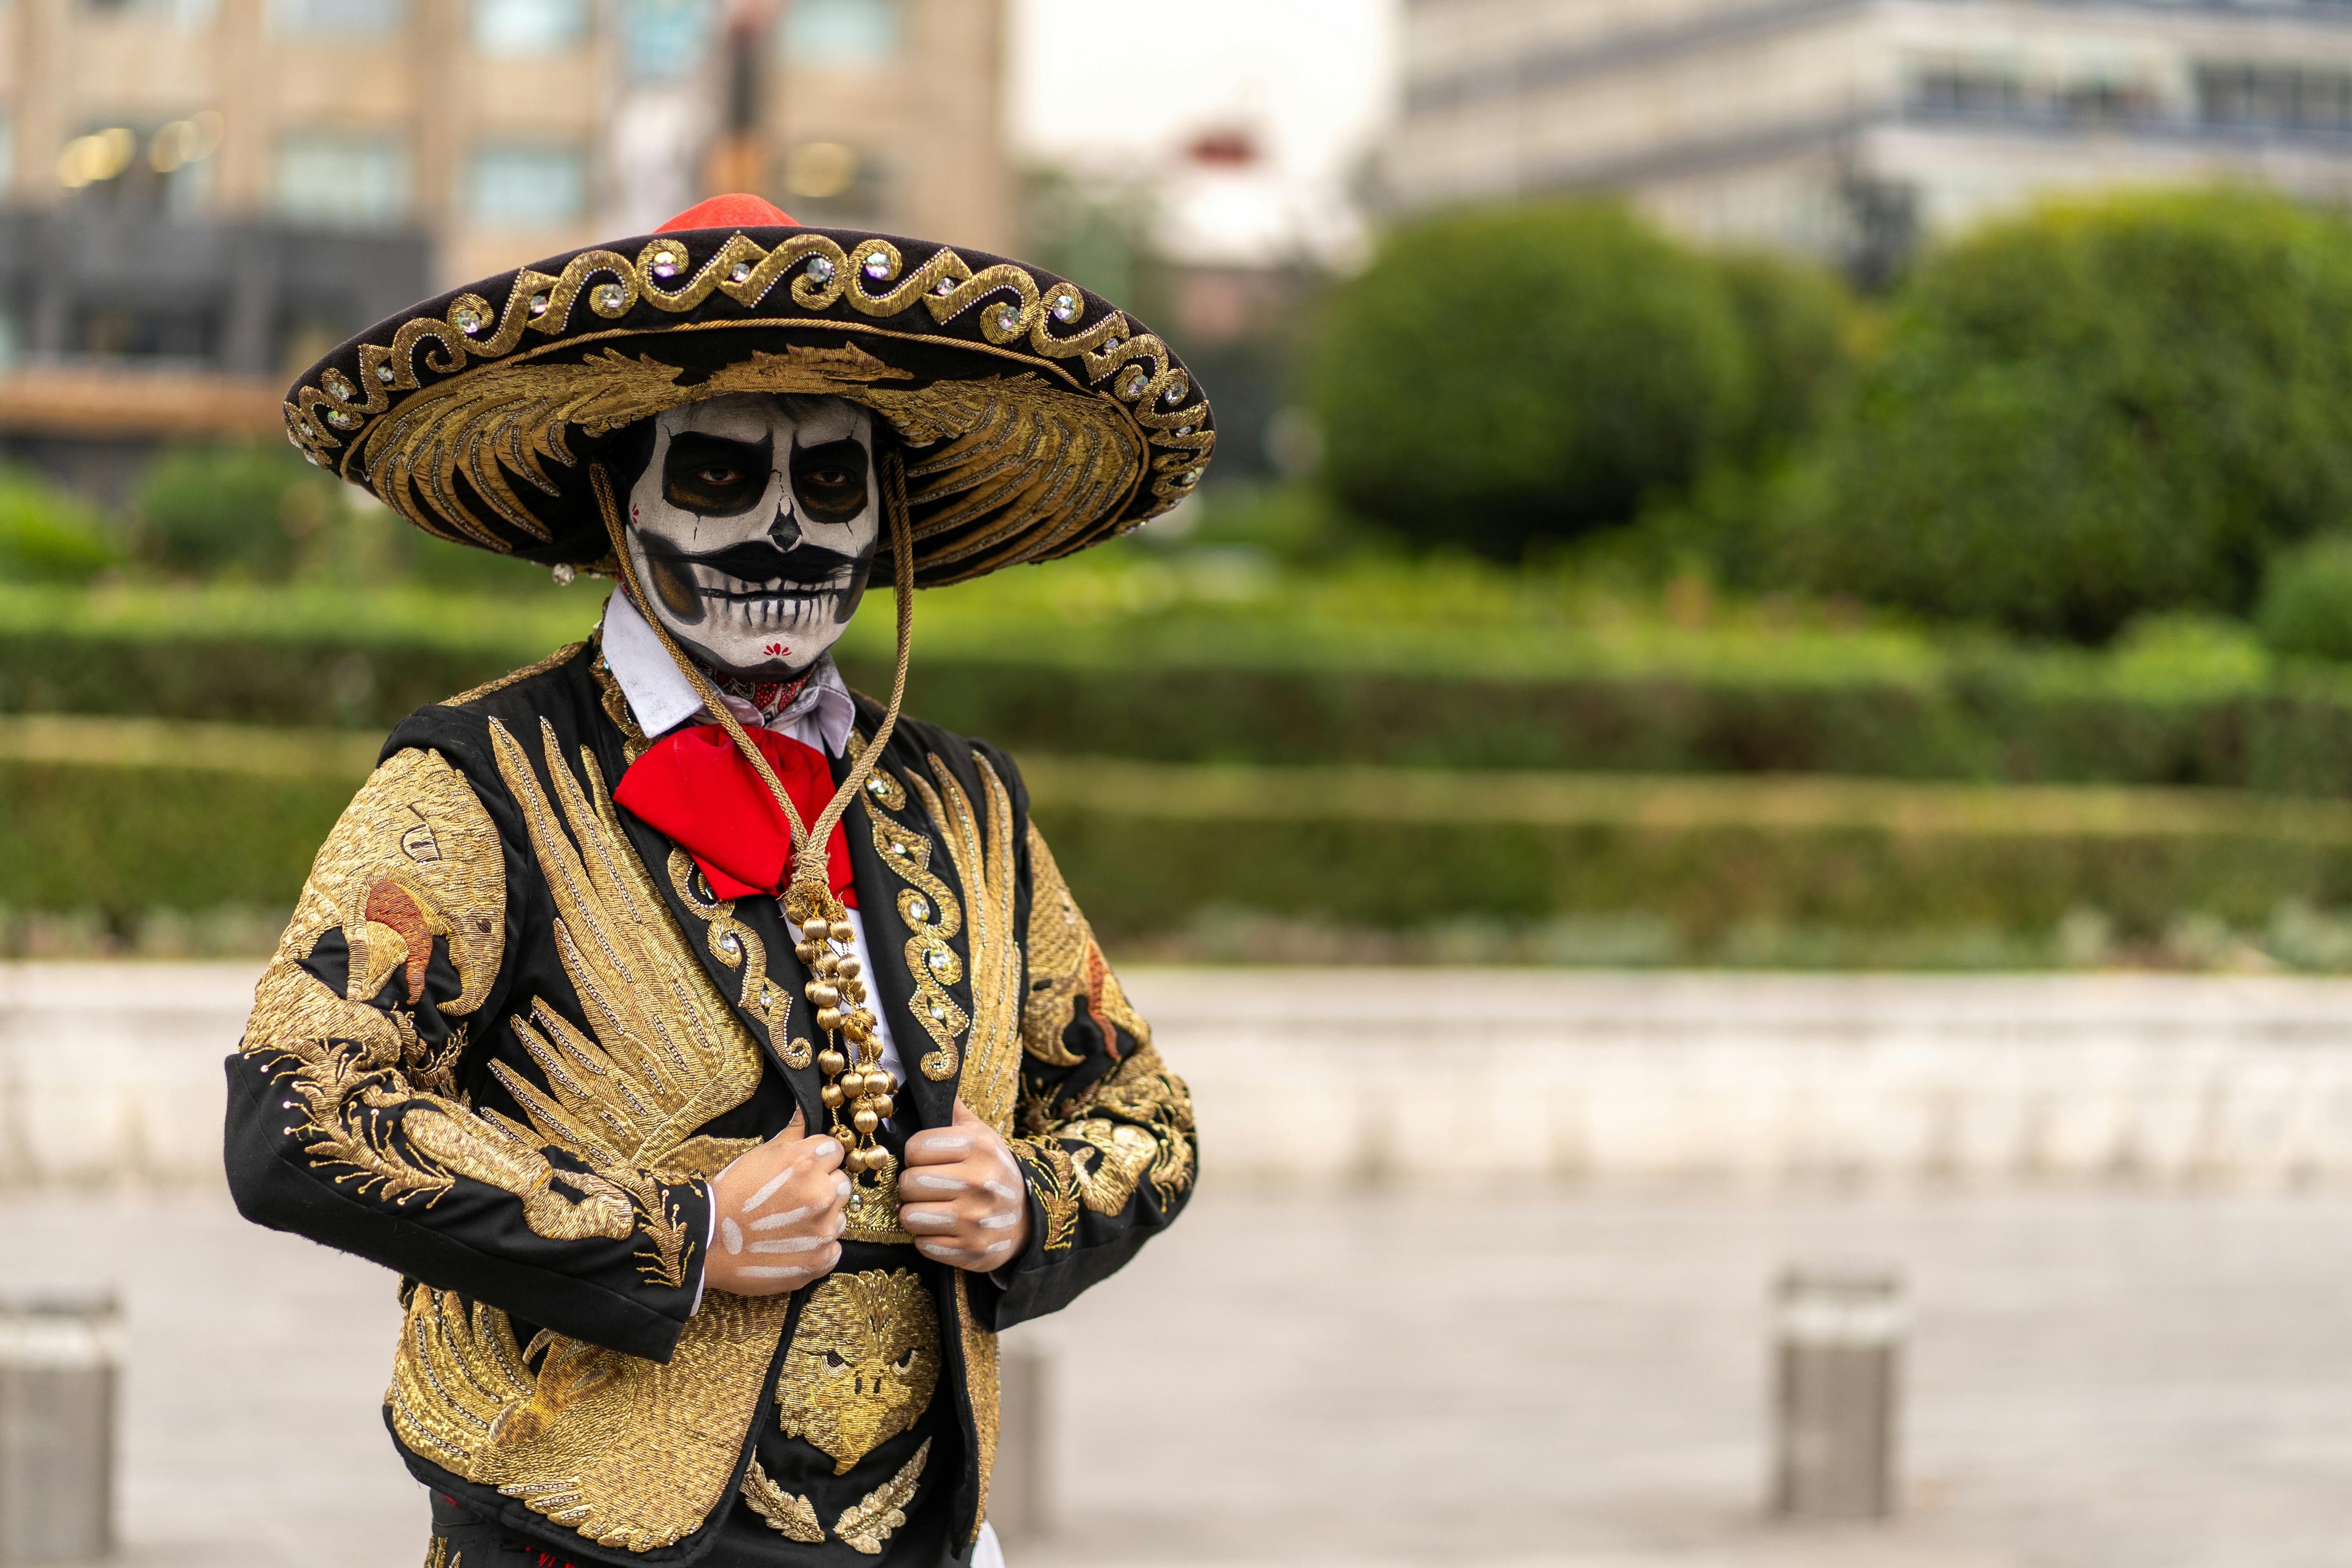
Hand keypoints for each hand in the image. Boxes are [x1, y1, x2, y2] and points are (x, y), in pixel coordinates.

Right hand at [702, 1110, 848, 1297]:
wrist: (708, 1241)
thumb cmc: (730, 1193)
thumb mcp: (759, 1154)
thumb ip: (791, 1134)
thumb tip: (803, 1107)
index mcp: (808, 1162)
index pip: (835, 1150)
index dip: (819, 1159)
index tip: (803, 1170)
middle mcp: (822, 1193)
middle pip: (841, 1182)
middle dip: (823, 1187)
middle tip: (795, 1199)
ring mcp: (824, 1229)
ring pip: (839, 1215)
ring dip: (822, 1218)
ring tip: (790, 1224)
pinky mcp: (822, 1258)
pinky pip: (834, 1247)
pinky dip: (819, 1247)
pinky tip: (794, 1245)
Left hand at [898, 1102, 1030, 1270]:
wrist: (1029, 1218)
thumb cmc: (993, 1170)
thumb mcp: (982, 1135)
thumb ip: (952, 1111)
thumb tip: (929, 1074)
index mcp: (978, 1147)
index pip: (915, 1148)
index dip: (915, 1155)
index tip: (926, 1160)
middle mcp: (978, 1182)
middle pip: (909, 1183)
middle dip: (912, 1185)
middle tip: (926, 1186)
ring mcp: (975, 1220)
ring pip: (910, 1216)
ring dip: (915, 1213)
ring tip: (931, 1207)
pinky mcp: (971, 1251)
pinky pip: (923, 1244)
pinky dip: (927, 1238)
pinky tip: (944, 1228)